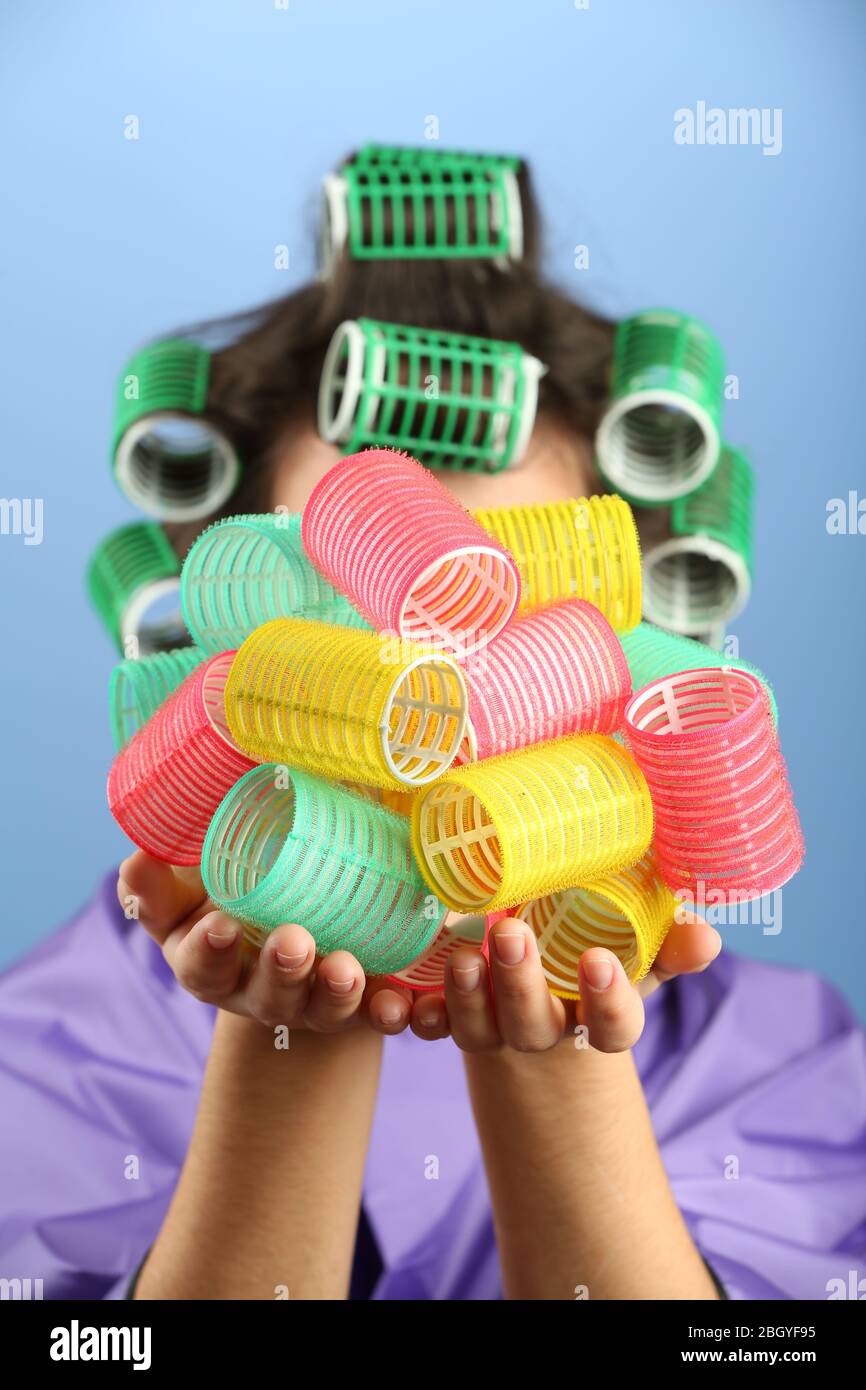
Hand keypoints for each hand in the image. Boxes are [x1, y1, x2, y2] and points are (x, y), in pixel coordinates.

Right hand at [117, 850, 414, 1035]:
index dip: (209, 949)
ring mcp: (310, 1001)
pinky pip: (376, 1013)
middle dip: (280, 970)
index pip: (200, 964)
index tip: (222, 925)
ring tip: (347, 968)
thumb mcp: (196, 868)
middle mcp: (258, 990)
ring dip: (334, 992)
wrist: (302, 896)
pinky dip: (389, 1011)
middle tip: (293, 942)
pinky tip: (400, 1004)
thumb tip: (140, 858)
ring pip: (321, 1008)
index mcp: (209, 959)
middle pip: (265, 993)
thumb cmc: (235, 874)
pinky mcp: (361, 1002)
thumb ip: (165, 870)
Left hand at [406, 911, 721, 1053]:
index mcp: (596, 1019)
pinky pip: (432, 1027)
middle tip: (511, 933)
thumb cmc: (594, 964)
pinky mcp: (451, 1022)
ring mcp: (494, 1032)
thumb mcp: (636, 956)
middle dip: (521, 983)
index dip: (606, 1000)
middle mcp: (544, 1032)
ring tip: (462, 954)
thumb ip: (669, 945)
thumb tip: (705, 935)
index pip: (611, 1026)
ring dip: (468, 997)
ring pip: (477, 1029)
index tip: (597, 960)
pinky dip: (419, 1015)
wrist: (539, 994)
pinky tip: (404, 995)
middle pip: (532, 1023)